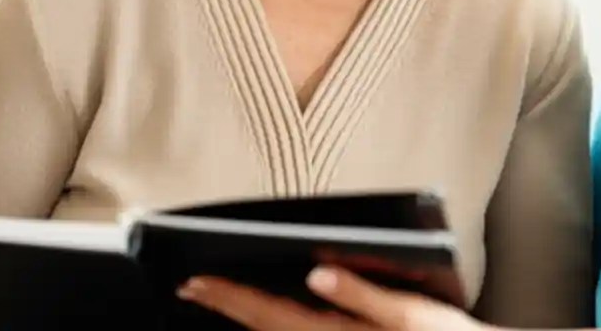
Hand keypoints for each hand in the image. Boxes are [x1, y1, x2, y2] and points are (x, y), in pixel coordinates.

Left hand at [177, 267, 490, 330]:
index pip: (269, 313)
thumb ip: (363, 295)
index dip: (229, 296)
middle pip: (263, 327)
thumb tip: (319, 274)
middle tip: (187, 286)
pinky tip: (266, 319)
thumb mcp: (412, 314)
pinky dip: (271, 328)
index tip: (194, 281)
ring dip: (244, 318)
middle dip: (225, 305)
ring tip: (216, 297)